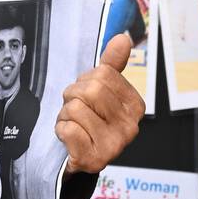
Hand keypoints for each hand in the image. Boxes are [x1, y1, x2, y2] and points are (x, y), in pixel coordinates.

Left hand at [55, 33, 144, 175]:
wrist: (80, 158)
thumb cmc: (91, 120)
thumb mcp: (102, 91)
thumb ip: (112, 65)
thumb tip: (122, 39)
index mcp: (135, 105)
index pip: (104, 74)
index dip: (86, 80)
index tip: (88, 95)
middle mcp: (130, 126)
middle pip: (90, 90)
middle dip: (73, 96)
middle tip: (77, 110)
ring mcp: (114, 145)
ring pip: (75, 108)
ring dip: (65, 115)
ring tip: (74, 125)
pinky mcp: (94, 159)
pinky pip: (68, 129)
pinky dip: (62, 130)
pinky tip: (71, 139)